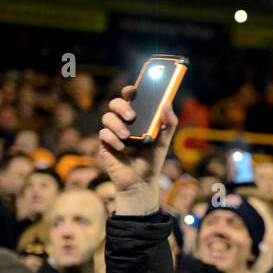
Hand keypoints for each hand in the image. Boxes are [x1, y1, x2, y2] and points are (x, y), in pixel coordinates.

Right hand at [97, 85, 178, 215]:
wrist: (141, 182)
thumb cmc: (152, 160)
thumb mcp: (164, 142)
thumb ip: (169, 123)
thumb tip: (167, 102)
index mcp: (138, 118)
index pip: (131, 98)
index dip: (130, 91)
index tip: (132, 90)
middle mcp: (124, 122)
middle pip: (115, 103)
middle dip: (121, 106)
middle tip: (131, 116)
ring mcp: (113, 132)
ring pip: (107, 117)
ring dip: (117, 124)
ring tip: (127, 136)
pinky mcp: (105, 144)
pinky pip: (103, 134)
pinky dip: (112, 138)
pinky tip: (121, 147)